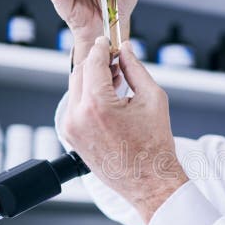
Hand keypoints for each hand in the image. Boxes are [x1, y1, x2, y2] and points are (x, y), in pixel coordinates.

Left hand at [61, 37, 187, 223]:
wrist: (150, 181)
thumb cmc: (154, 146)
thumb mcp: (152, 98)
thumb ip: (135, 68)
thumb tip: (125, 50)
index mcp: (97, 105)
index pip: (93, 63)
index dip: (102, 48)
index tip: (109, 42)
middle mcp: (77, 117)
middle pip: (80, 73)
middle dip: (96, 63)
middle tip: (116, 61)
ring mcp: (71, 129)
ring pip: (75, 89)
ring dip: (92, 80)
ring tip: (117, 83)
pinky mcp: (70, 137)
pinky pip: (75, 107)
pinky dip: (88, 98)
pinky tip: (109, 100)